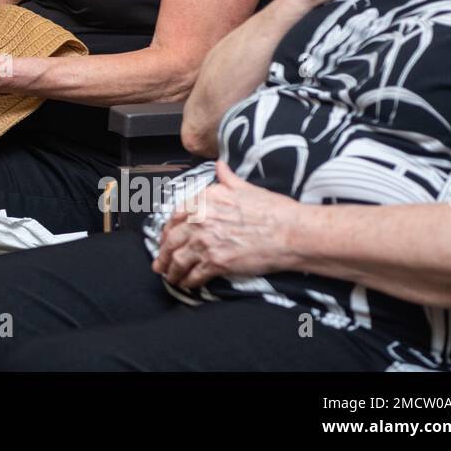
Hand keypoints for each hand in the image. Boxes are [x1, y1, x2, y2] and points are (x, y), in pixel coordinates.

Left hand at [152, 161, 303, 289]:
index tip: (165, 237)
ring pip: (178, 259)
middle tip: (160, 263)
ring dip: (171, 270)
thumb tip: (219, 166)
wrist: (291, 232)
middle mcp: (200, 220)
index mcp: (204, 199)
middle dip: (163, 254)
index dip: (167, 230)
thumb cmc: (273, 210)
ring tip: (170, 277)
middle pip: (171, 239)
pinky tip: (186, 284)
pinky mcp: (216, 262)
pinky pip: (194, 274)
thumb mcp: (245, 187)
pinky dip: (187, 281)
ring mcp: (206, 242)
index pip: (175, 216)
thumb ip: (227, 178)